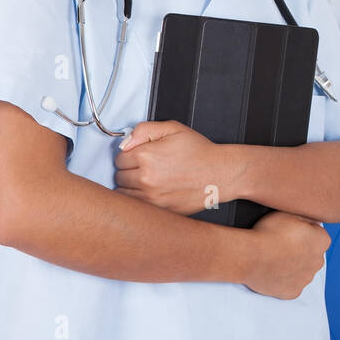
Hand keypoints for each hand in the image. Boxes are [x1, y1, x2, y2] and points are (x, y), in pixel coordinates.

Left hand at [115, 121, 239, 214]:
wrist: (221, 173)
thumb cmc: (200, 152)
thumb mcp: (174, 128)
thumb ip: (144, 130)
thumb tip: (124, 143)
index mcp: (147, 156)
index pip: (119, 158)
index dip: (130, 154)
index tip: (140, 155)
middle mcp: (146, 178)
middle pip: (119, 176)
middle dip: (129, 170)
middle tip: (147, 167)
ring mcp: (152, 197)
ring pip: (124, 194)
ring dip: (132, 187)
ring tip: (150, 180)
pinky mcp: (159, 210)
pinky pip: (136, 207)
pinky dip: (140, 200)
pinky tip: (153, 192)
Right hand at [243, 211, 329, 299]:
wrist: (251, 257)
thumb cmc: (269, 233)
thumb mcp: (290, 213)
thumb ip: (306, 217)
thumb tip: (313, 220)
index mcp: (322, 241)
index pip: (317, 234)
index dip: (302, 232)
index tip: (290, 232)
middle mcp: (318, 261)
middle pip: (311, 254)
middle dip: (300, 250)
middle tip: (281, 246)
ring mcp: (306, 278)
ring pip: (302, 271)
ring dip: (293, 266)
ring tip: (274, 259)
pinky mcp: (293, 292)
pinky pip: (291, 285)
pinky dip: (284, 280)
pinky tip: (273, 271)